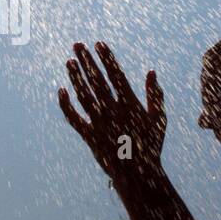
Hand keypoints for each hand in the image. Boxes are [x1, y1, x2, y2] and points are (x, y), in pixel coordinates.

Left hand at [58, 42, 165, 198]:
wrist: (138, 175)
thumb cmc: (150, 146)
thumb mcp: (159, 120)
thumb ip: (155, 95)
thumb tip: (151, 72)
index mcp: (131, 105)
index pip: (116, 75)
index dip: (107, 59)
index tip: (98, 44)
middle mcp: (113, 111)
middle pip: (97, 81)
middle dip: (87, 61)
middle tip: (77, 45)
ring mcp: (100, 124)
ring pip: (84, 96)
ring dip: (75, 77)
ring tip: (69, 62)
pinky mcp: (89, 136)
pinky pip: (74, 118)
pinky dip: (66, 105)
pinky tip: (61, 90)